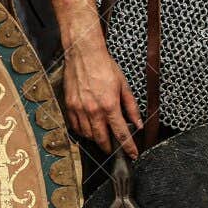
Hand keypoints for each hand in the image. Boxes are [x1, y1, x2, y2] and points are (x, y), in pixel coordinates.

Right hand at [62, 40, 141, 157]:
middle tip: (114, 150)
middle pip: (101, 139)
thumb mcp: (124, 86)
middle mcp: (93, 110)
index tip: (132, 155)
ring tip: (102, 138)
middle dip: (109, 148)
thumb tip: (138, 124)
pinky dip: (82, 131)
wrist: (84, 53)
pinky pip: (75, 126)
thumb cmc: (105, 67)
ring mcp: (79, 108)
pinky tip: (88, 129)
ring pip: (87, 135)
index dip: (128, 147)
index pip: (120, 134)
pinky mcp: (69, 105)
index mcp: (109, 105)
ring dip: (95, 140)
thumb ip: (131, 107)